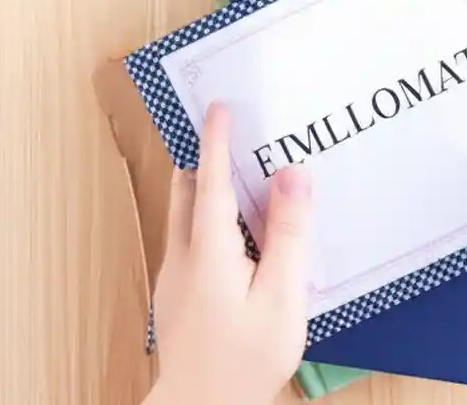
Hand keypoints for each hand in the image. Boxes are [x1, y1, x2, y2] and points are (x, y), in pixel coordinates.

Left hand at [144, 104, 312, 404]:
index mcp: (210, 251)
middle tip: (223, 128)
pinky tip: (235, 235)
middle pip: (186, 192)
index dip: (216, 140)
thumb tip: (291, 174)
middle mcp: (184, 257)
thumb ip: (286, 235)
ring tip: (234, 173)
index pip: (212, 180)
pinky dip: (208, 219)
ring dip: (203, 187)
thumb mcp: (280, 299)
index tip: (218, 104)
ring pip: (184, 217)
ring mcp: (175, 279)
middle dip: (202, 156)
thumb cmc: (244, 361)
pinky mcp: (177, 298)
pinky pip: (189, 241)